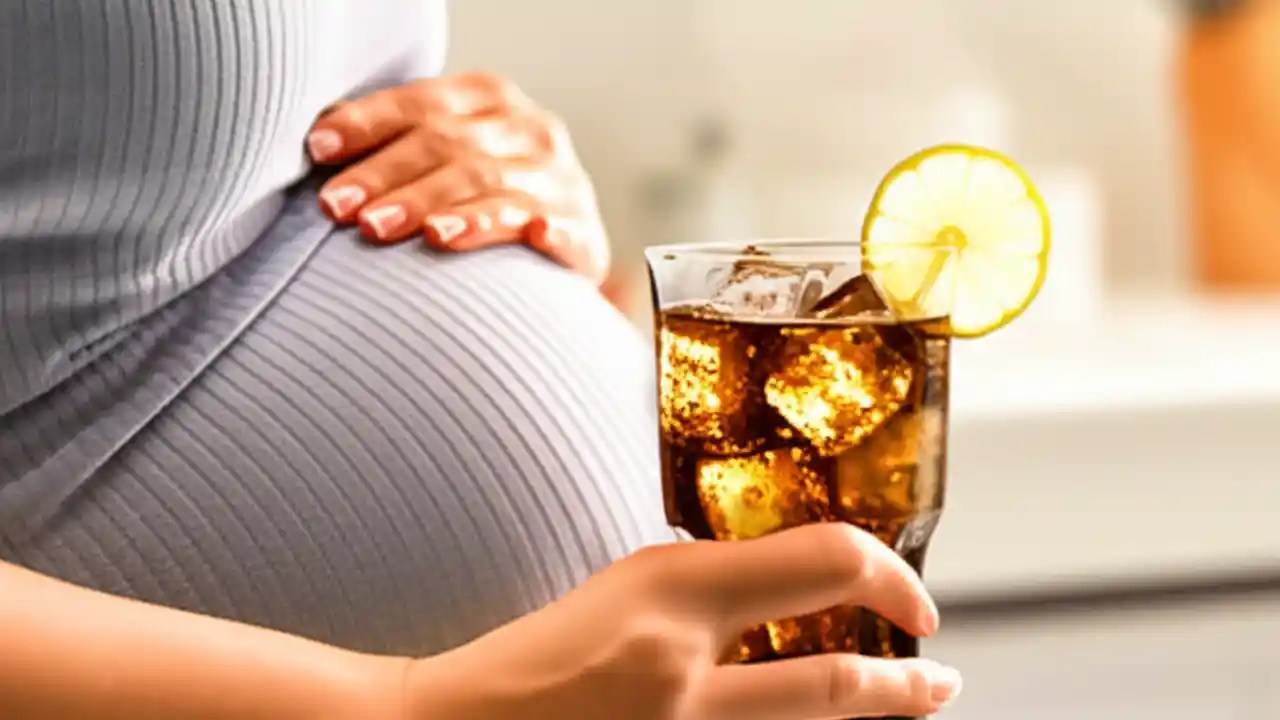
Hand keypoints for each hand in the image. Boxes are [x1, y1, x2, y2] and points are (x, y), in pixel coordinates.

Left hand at [307, 72, 609, 283]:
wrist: (567, 252)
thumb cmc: (489, 201)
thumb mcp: (450, 158)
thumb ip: (401, 144)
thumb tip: (317, 140)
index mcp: (493, 100)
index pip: (422, 102)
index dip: (367, 122)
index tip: (317, 149)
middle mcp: (531, 131)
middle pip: (448, 145)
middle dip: (384, 175)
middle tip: (335, 207)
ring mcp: (559, 180)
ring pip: (485, 185)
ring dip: (428, 205)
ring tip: (379, 228)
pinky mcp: (581, 231)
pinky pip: (546, 227)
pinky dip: (522, 227)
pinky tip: (496, 235)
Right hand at [399, 523, 960, 718]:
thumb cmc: (534, 652)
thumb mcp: (628, 586)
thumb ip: (710, 587)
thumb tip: (792, 594)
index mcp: (672, 587)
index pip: (827, 561)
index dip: (891, 577)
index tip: (910, 598)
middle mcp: (685, 666)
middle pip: (840, 683)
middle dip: (911, 686)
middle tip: (942, 679)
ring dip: (874, 717)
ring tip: (910, 706)